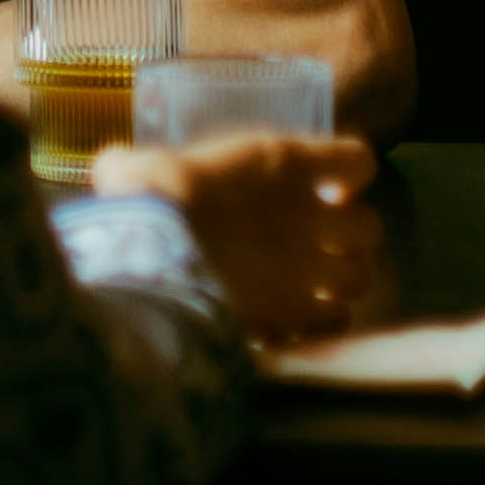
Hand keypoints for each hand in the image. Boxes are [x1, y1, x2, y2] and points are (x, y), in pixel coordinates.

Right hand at [93, 129, 383, 354]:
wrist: (150, 259)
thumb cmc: (148, 200)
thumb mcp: (140, 169)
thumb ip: (141, 167)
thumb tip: (114, 170)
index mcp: (286, 164)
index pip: (358, 160)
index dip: (349, 173)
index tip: (326, 186)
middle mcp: (311, 218)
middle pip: (370, 228)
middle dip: (348, 236)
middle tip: (315, 241)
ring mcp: (308, 273)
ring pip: (360, 279)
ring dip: (339, 281)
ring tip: (308, 285)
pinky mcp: (293, 320)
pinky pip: (335, 325)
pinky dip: (321, 323)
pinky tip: (294, 321)